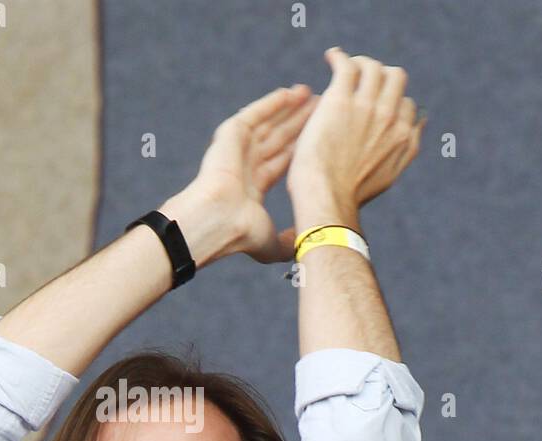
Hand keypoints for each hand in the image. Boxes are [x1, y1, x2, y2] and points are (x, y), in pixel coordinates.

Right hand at [184, 84, 320, 263]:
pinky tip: (291, 93)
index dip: (302, 148)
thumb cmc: (241, 233)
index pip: (282, 161)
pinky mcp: (230, 134)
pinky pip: (255, 113)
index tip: (323, 135)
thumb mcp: (271, 243)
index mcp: (253, 187)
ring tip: (311, 94)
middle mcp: (245, 166)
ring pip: (269, 123)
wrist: (218, 220)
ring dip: (289, 109)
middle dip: (299, 123)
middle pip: (278, 139)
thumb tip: (304, 247)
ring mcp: (236, 149)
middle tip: (322, 107)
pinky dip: (272, 103)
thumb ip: (288, 242)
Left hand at [288, 48, 424, 217]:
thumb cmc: (351, 193)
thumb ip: (409, 148)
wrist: (328, 198)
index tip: (373, 103)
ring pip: (372, 67)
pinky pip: (347, 66)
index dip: (390, 101)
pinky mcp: (341, 100)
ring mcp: (366, 107)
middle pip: (396, 77)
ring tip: (345, 66)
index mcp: (403, 136)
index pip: (406, 104)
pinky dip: (339, 57)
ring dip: (360, 63)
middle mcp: (390, 117)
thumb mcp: (391, 174)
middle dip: (381, 74)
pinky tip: (331, 57)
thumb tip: (421, 123)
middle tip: (362, 77)